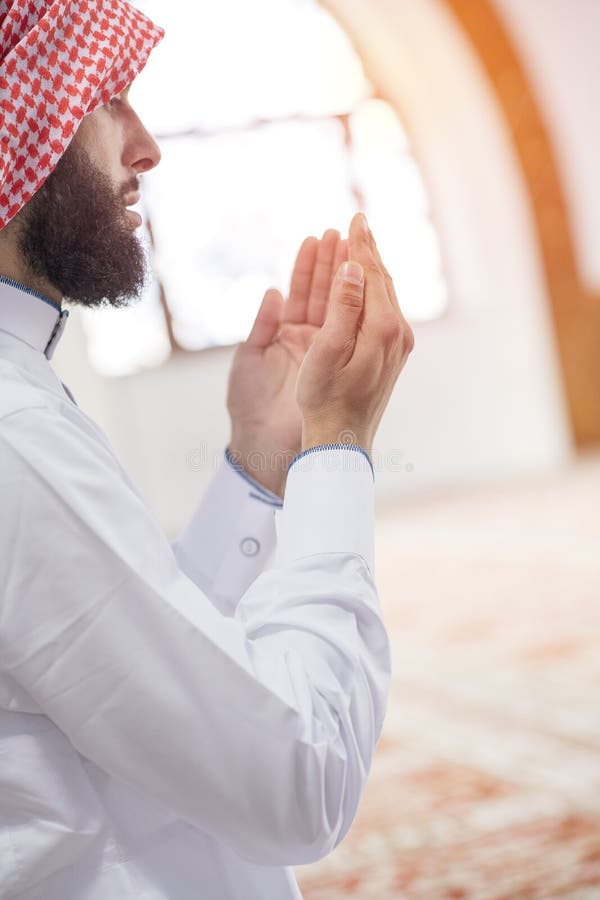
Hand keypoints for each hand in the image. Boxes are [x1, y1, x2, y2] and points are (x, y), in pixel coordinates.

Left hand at [227, 229, 348, 497]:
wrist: (267, 443)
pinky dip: (358, 307)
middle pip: (325, 294)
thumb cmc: (250, 404)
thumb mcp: (250, 358)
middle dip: (334, 262)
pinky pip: (351, 332)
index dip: (309, 266)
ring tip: (353, 244)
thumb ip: (263, 325)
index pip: (301, 293)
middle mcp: (311, 341)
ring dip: (347, 277)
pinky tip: (365, 282)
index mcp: (287, 336)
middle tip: (343, 230)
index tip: (318, 237)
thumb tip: (275, 292)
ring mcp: (329, 353)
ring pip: (341, 308)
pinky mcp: (342, 367)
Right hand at [297, 212, 414, 453]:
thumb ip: (343, 307)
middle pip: (382, 280)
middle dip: (368, 250)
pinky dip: (373, 289)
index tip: (356, 219)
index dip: (361, 245)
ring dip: (370, 268)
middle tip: (359, 222)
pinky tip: (366, 284)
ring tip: (361, 245)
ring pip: (384, 294)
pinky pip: (383, 309)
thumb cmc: (326, 398)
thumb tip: (353, 268)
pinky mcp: (392, 353)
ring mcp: (398, 344)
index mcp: (383, 328)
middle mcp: (397, 333)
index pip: (371, 274)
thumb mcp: (327, 350)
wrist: (342, 438)